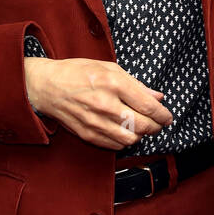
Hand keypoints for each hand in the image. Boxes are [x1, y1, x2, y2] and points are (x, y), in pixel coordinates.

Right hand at [24, 57, 172, 149]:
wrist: (46, 86)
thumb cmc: (78, 73)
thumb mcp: (109, 68)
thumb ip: (136, 85)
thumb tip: (158, 97)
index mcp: (113, 83)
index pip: (148, 106)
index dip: (163, 115)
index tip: (167, 117)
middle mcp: (105, 104)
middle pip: (143, 126)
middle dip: (156, 127)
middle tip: (158, 123)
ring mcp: (95, 122)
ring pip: (131, 139)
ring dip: (141, 136)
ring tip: (140, 127)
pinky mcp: (87, 134)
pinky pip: (115, 145)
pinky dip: (124, 141)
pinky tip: (124, 132)